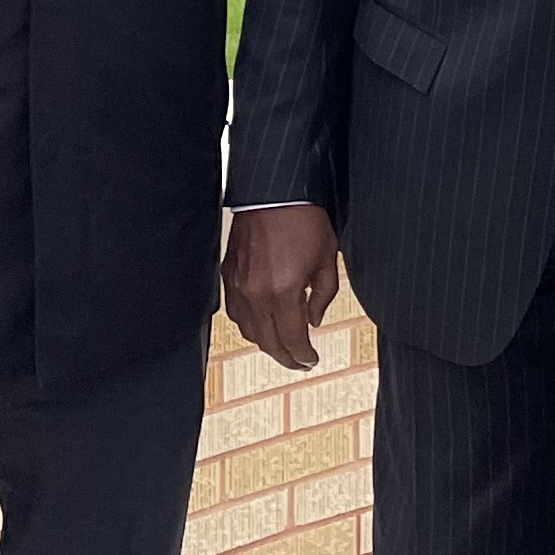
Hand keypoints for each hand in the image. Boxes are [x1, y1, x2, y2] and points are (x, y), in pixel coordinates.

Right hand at [222, 205, 341, 371]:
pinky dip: (249, 324)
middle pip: (268, 342)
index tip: (311, 360)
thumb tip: (314, 320)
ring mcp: (238, 286)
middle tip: (299, 361)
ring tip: (282, 345)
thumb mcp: (326, 258)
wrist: (274, 192)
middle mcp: (256, 294)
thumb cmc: (303, 218)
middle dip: (286, 357)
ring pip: (248, 330)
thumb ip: (323, 294)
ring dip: (266, 342)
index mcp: (283, 291)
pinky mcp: (228, 275)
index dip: (302, 355)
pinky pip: (235, 312)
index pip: (291, 339)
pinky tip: (261, 323)